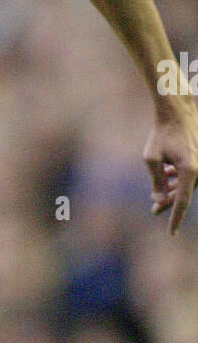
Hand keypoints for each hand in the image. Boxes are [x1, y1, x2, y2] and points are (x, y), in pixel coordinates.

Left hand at [144, 107, 197, 233]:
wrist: (177, 109)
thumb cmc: (161, 132)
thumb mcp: (151, 157)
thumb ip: (156, 181)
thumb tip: (159, 202)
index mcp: (190, 170)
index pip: (182, 202)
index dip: (176, 219)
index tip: (172, 233)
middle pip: (184, 193)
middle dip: (168, 202)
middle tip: (153, 211)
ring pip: (186, 183)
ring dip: (172, 189)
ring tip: (155, 195)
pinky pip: (189, 172)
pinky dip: (176, 176)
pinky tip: (164, 175)